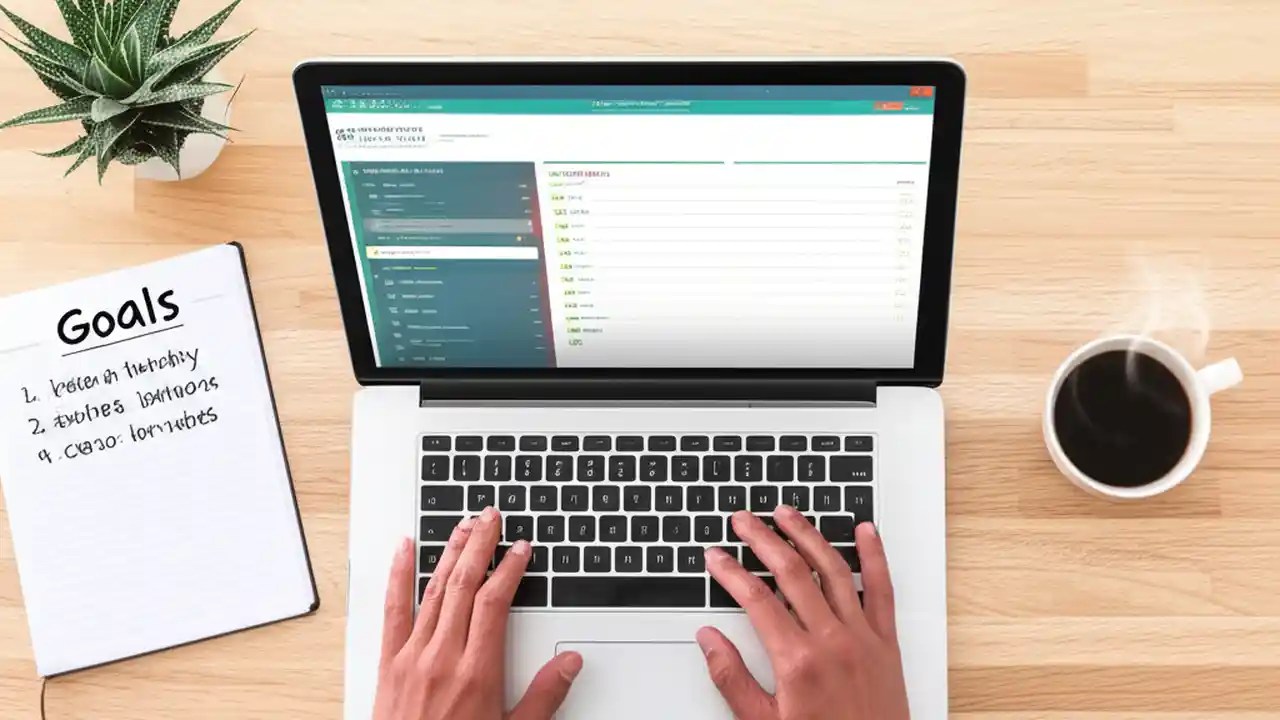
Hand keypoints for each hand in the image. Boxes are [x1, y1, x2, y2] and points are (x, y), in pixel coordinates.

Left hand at [373, 508, 582, 719]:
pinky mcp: (387, 664)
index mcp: (477, 673)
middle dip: (480, 545)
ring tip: (462, 525)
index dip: (510, 568)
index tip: (521, 548)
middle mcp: (442, 657)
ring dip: (449, 553)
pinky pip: (392, 610)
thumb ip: (543, 696)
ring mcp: (411, 657)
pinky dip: (398, 576)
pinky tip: (403, 551)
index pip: (496, 602)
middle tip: (491, 516)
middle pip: (464, 585)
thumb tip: (569, 663)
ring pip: (433, 590)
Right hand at [698, 508, 909, 719]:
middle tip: (744, 519)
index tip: (716, 556)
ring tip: (788, 513)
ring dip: (808, 535)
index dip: (731, 572)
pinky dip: (875, 556)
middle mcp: (831, 642)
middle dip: (763, 539)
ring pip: (833, 570)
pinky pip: (882, 589)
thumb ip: (732, 679)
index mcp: (797, 662)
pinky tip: (865, 531)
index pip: (755, 599)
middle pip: (791, 573)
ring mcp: (862, 638)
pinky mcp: (886, 643)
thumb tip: (708, 640)